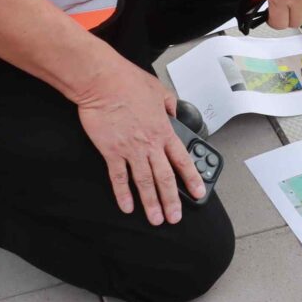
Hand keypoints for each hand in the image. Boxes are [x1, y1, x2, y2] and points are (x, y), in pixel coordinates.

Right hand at [74, 58, 204, 223]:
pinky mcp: (111, 151)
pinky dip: (123, 193)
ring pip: (144, 182)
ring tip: (156, 219)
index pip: (182, 160)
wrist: (103, 82)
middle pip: (165, 177)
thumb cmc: (128, 82)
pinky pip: (118, 177)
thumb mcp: (159, 90)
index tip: (198, 192)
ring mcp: (131, 150)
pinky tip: (127, 206)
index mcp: (163, 130)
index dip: (192, 179)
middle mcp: (150, 144)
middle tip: (175, 217)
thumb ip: (169, 104)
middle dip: (172, 200)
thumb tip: (174, 112)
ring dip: (151, 203)